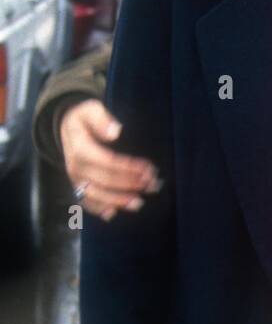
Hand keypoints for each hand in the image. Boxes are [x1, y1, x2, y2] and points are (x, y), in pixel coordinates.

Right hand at [60, 99, 160, 219]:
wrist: (66, 128)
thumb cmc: (83, 118)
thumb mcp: (90, 109)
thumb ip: (101, 119)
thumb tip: (115, 132)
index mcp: (80, 148)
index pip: (108, 161)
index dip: (129, 168)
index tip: (149, 169)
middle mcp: (76, 167)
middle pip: (105, 180)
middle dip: (130, 184)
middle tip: (153, 185)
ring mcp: (75, 179)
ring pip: (96, 195)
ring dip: (118, 200)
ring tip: (139, 203)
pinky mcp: (77, 186)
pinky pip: (86, 202)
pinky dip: (99, 209)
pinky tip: (113, 214)